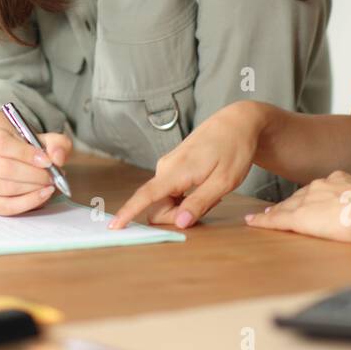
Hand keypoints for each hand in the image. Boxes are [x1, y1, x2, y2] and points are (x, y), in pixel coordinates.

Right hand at [0, 114, 70, 215]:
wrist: (16, 160)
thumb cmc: (30, 150)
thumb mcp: (47, 140)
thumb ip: (57, 144)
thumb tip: (57, 157)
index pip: (2, 144)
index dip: (26, 154)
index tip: (47, 161)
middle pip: (5, 168)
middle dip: (35, 175)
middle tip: (53, 176)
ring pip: (7, 187)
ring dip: (34, 188)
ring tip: (49, 184)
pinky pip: (8, 206)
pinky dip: (29, 202)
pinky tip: (43, 195)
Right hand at [109, 101, 263, 229]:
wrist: (237, 123)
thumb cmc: (234, 149)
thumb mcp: (224, 181)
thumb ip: (200, 203)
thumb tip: (180, 223)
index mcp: (176, 171)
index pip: (146, 196)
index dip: (128, 213)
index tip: (113, 227)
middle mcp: (165, 168)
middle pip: (158, 207)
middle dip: (179, 215)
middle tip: (211, 203)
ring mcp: (168, 166)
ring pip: (166, 200)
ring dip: (186, 206)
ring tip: (212, 191)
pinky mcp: (173, 166)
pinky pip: (171, 192)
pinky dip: (186, 197)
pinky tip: (205, 186)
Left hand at [244, 170, 350, 242]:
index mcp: (337, 180)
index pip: (315, 189)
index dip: (305, 197)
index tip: (301, 201)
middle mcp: (319, 186)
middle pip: (297, 197)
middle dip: (287, 204)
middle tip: (274, 210)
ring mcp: (307, 201)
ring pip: (285, 207)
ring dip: (274, 212)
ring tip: (261, 217)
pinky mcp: (299, 217)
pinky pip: (276, 219)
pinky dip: (263, 221)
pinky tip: (252, 222)